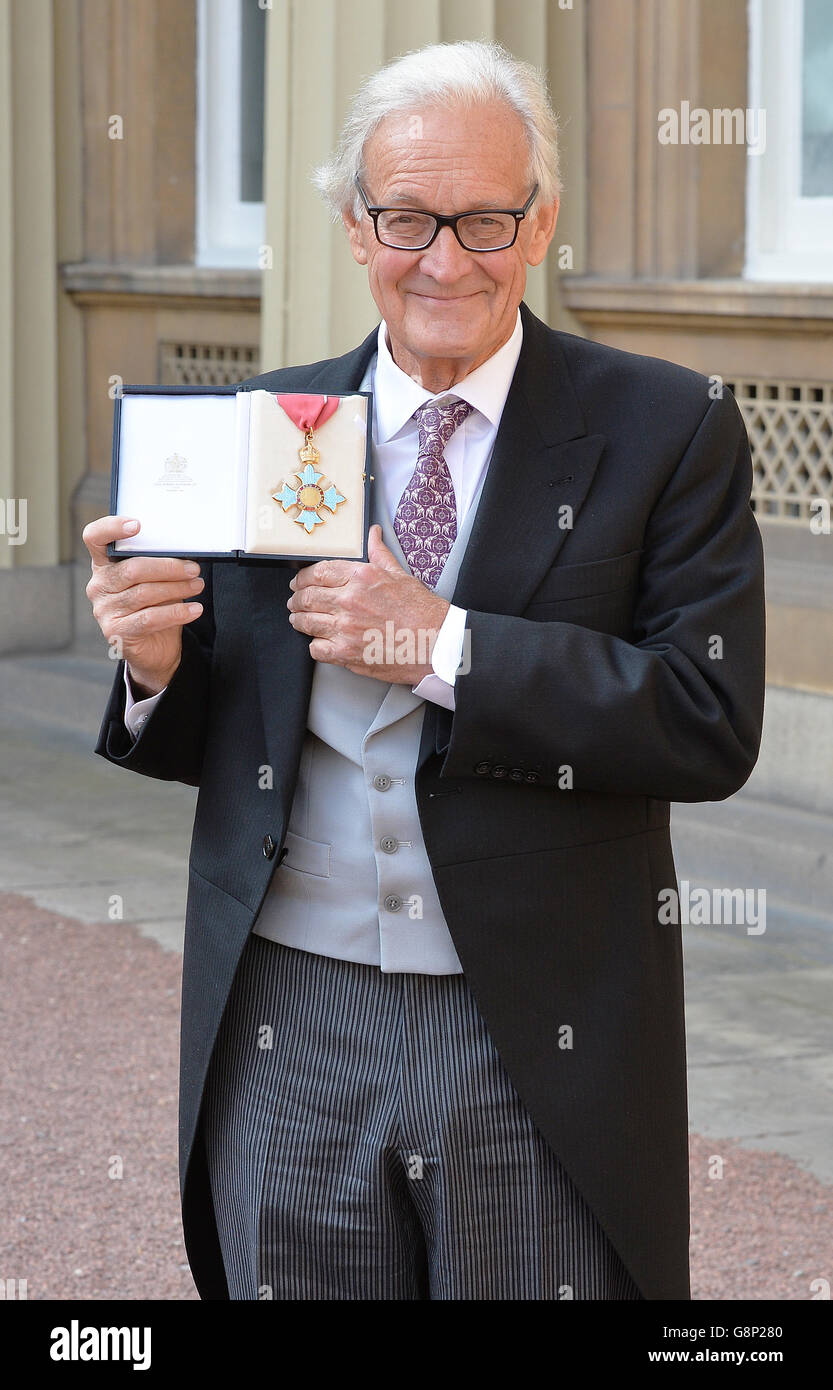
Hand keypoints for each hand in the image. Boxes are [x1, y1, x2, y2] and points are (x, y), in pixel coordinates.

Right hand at [82, 516, 205, 695]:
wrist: (155, 649)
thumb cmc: (156, 607)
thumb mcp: (157, 581)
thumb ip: (160, 565)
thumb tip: (186, 554)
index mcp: (105, 565)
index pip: (95, 538)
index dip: (111, 528)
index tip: (137, 525)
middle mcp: (99, 585)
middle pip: (133, 569)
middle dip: (168, 567)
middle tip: (193, 568)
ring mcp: (104, 610)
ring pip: (144, 593)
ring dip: (177, 588)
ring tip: (197, 586)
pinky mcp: (116, 632)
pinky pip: (149, 618)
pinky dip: (176, 613)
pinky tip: (194, 610)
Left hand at [287, 524, 448, 683]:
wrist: (435, 644)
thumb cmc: (423, 612)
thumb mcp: (400, 575)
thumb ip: (380, 554)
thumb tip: (374, 534)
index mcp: (361, 577)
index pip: (318, 572)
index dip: (303, 577)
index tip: (300, 582)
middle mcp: (349, 601)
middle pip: (307, 597)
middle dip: (296, 599)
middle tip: (295, 601)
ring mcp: (345, 629)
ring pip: (306, 622)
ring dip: (299, 620)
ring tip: (300, 620)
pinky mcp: (346, 654)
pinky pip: (316, 649)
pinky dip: (315, 645)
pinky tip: (321, 642)